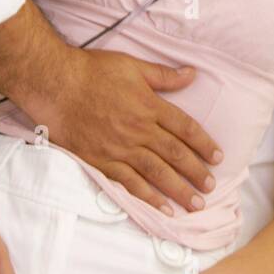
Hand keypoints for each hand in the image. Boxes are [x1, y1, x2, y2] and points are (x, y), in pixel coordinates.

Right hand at [39, 45, 223, 215]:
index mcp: (149, 105)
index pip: (185, 128)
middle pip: (175, 154)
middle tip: (211, 187)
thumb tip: (192, 73)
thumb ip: (163, 75)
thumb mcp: (132, 65)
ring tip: (196, 204)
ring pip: (157, 173)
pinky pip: (130, 183)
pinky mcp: (102, 161)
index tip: (218, 157)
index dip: (204, 144)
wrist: (56, 85)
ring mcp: (120, 148)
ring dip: (179, 189)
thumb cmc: (93, 71)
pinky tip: (163, 208)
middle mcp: (139, 130)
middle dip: (196, 172)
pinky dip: (148, 197)